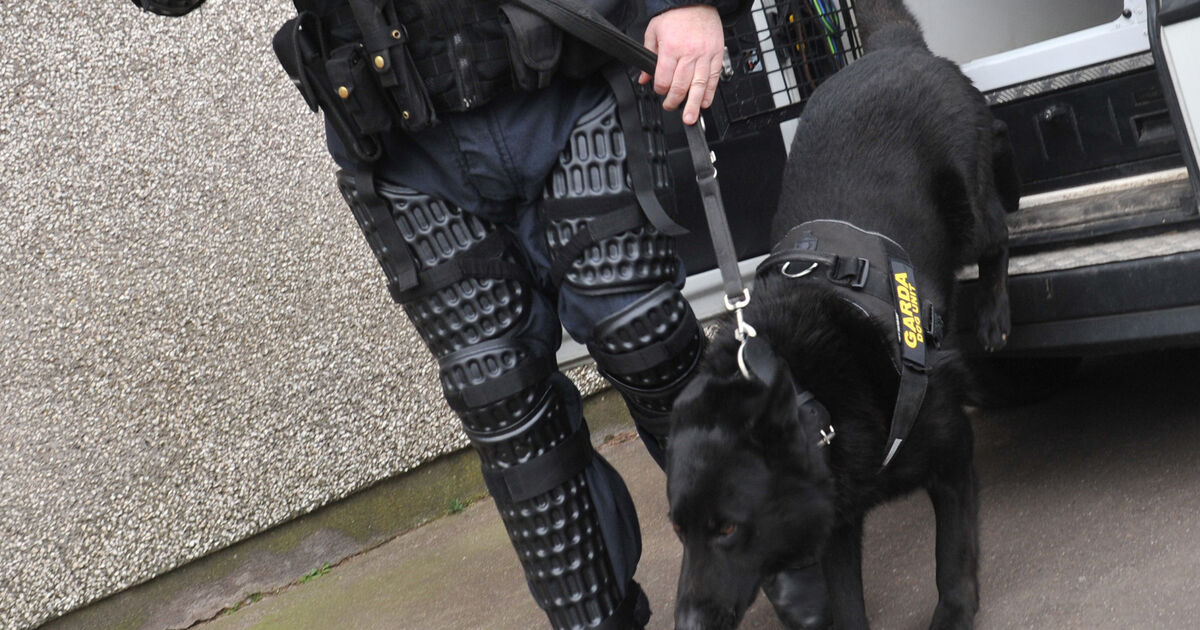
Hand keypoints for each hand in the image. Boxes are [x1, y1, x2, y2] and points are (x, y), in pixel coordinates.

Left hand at [639, 5, 724, 124]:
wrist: (696, 0)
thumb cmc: (675, 15)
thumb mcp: (654, 32)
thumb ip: (648, 55)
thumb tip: (644, 78)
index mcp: (671, 48)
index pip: (664, 80)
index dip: (660, 90)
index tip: (659, 91)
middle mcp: (689, 53)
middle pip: (681, 86)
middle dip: (674, 102)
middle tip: (671, 107)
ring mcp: (705, 55)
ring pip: (699, 86)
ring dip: (694, 104)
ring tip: (690, 118)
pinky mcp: (717, 54)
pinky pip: (714, 78)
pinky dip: (710, 92)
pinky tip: (705, 102)